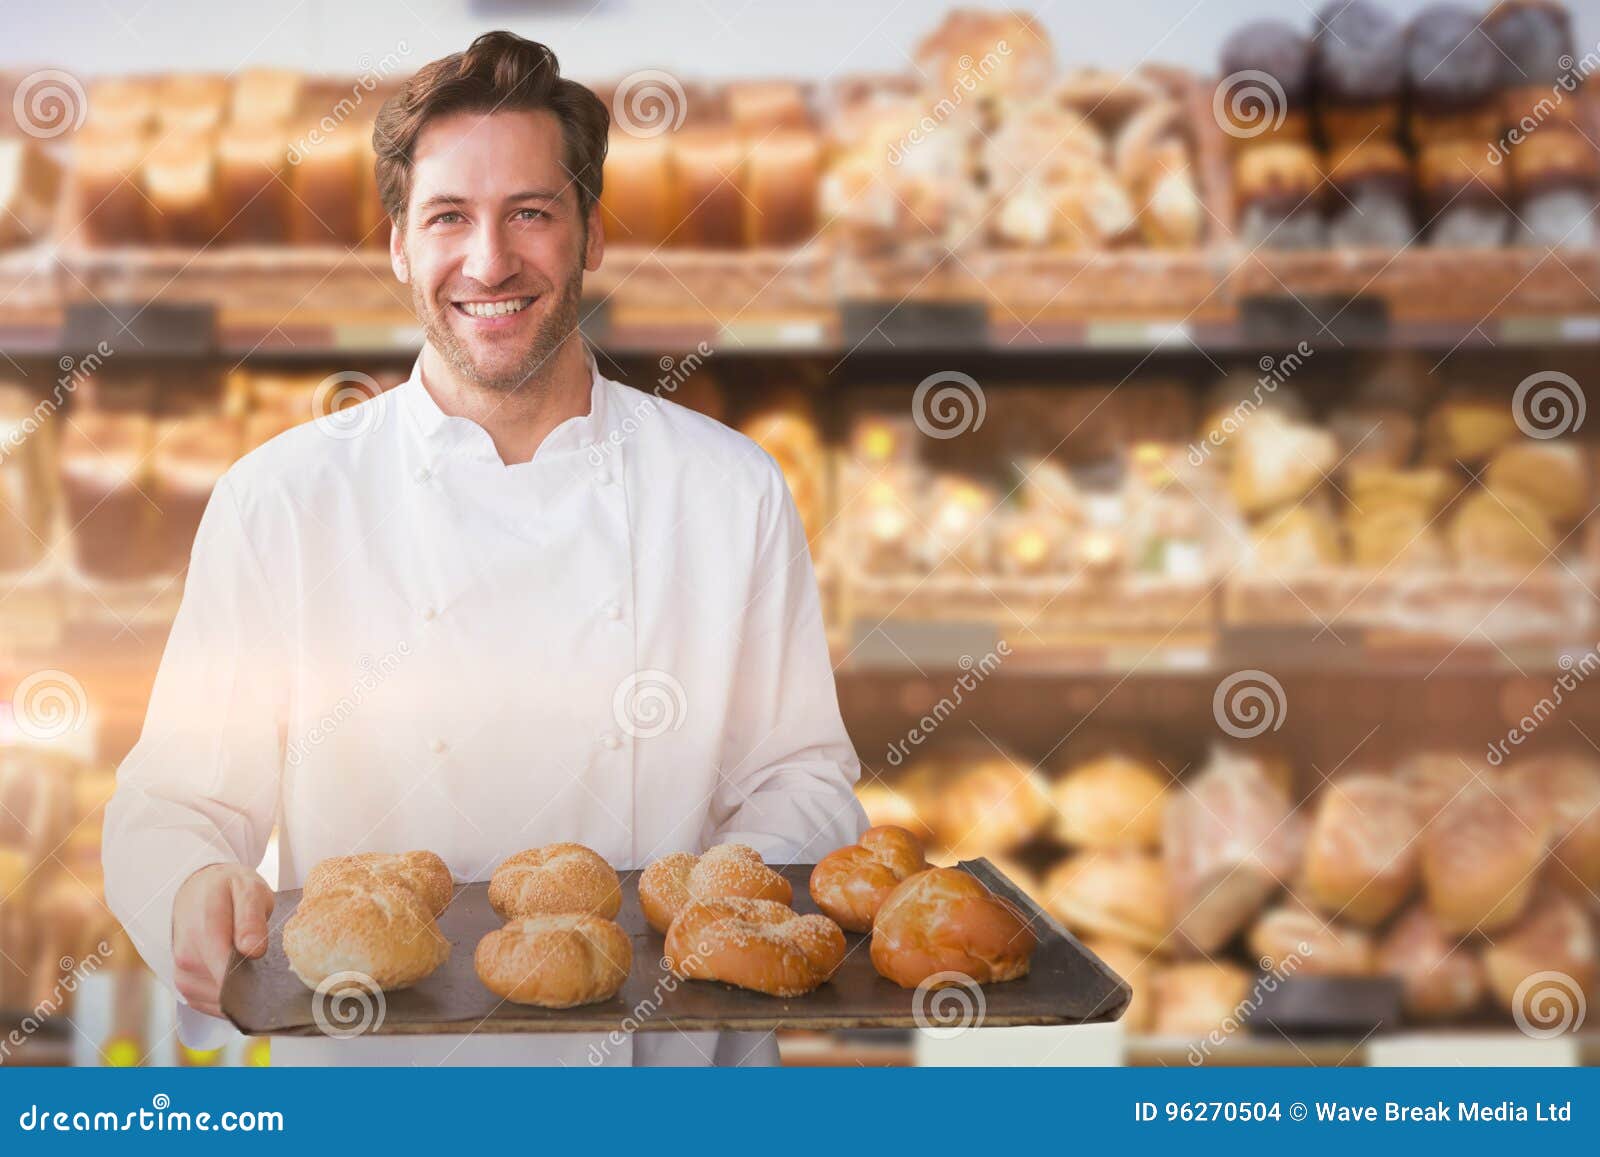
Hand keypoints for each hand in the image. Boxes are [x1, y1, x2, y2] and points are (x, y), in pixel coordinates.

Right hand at [171, 864, 273, 1017]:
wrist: (199, 888)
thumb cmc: (225, 889)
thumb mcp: (247, 889)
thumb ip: (250, 918)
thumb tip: (253, 951)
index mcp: (203, 932)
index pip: (225, 973)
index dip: (252, 985)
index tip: (273, 984)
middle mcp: (186, 958)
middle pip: (225, 992)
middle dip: (250, 989)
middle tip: (270, 973)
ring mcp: (183, 975)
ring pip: (219, 1003)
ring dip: (240, 996)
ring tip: (255, 972)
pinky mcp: (186, 986)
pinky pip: (211, 1006)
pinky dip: (230, 999)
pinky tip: (242, 981)